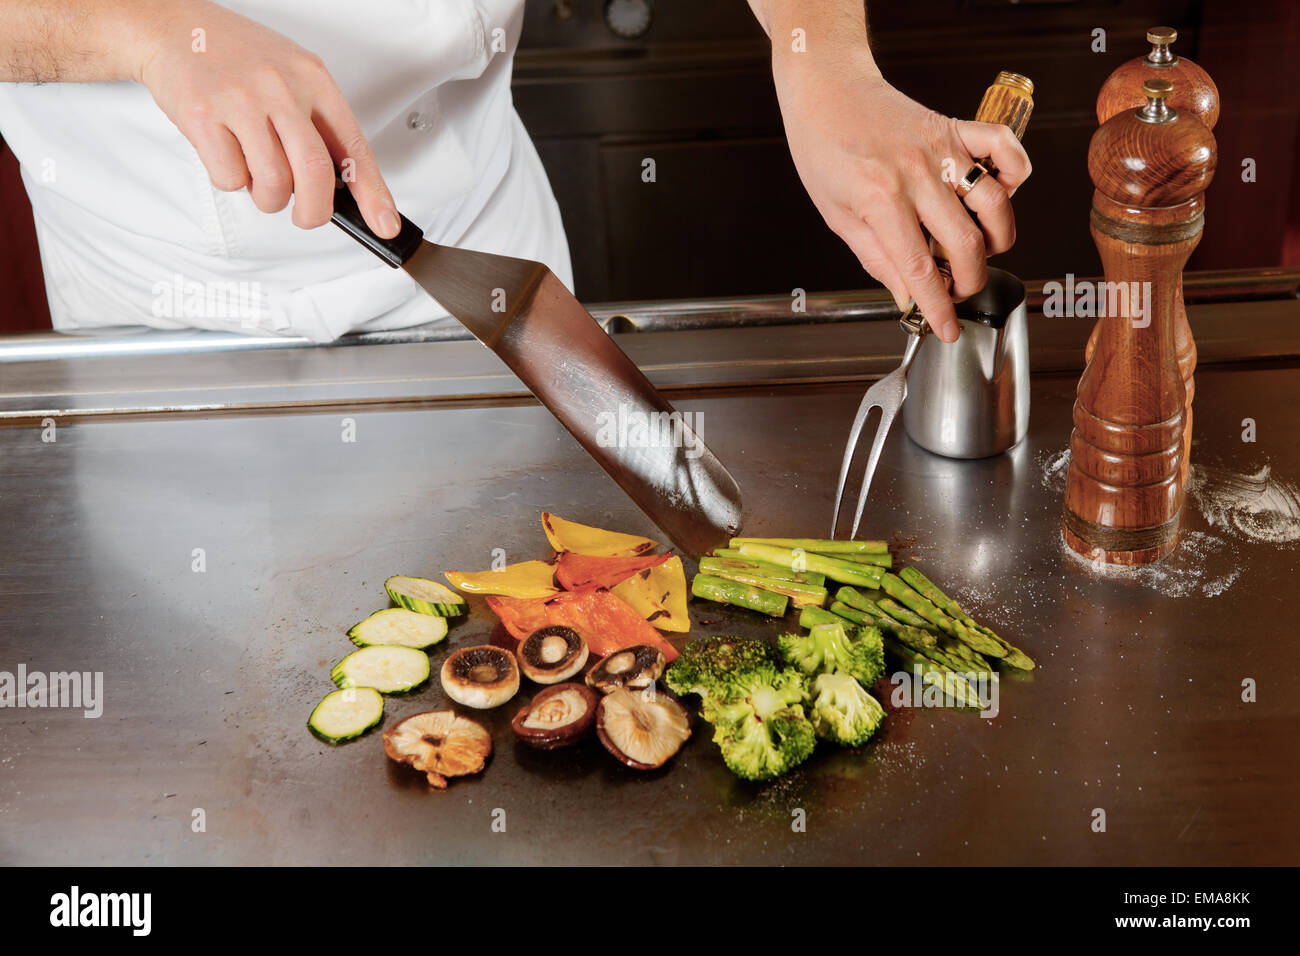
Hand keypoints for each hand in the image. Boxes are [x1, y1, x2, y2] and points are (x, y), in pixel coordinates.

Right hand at [135, 0, 398, 237]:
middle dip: (314, 212)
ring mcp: (241, 101)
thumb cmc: (238, 58)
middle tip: (306, 216)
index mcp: (313, 80)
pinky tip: (228, 154)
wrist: (175, 28)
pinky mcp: (203, 116)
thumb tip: (343, 186)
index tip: (385, 226)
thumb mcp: (294, 75)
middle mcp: (281, 88)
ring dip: (268, 197)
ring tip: (257, 175)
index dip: (373, 194)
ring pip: (273, 184)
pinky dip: (231, 181)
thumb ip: (319, 125)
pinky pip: (230, 179)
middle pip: (314, 174)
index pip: (354, 148)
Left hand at [772, 50, 1031, 340]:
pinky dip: (1015, 176)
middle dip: (970, 281)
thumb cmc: (823, 151)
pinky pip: (1007, 149)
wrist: (826, 89)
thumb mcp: (837, 216)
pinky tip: (996, 196)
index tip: (948, 330)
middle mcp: (917, 172)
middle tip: (957, 289)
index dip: (938, 306)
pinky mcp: (957, 126)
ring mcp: (943, 146)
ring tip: (974, 251)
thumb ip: (877, 258)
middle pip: (967, 243)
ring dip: (996, 240)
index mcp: (880, 199)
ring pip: (997, 203)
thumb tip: (909, 297)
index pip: (919, 267)